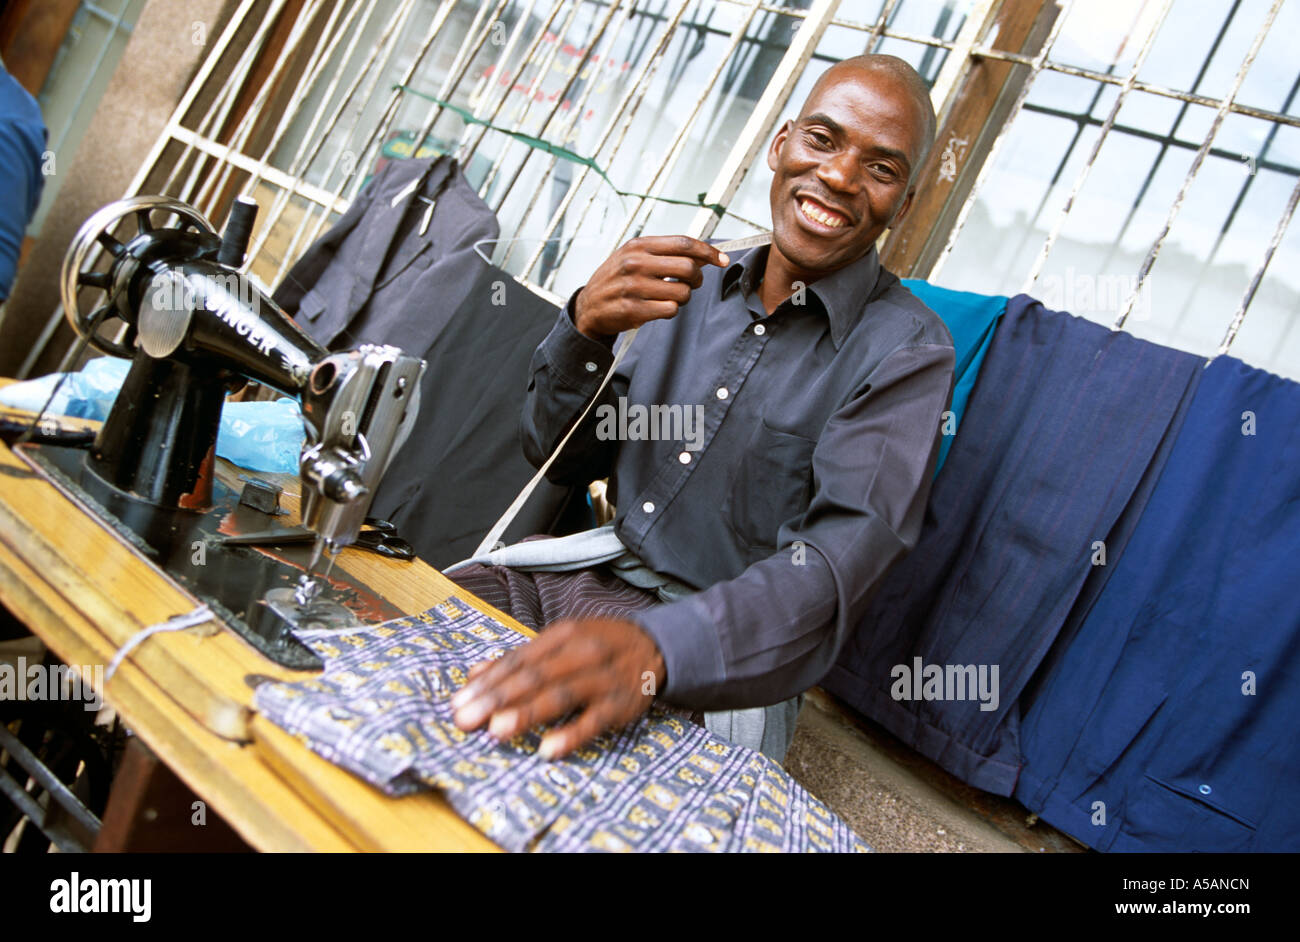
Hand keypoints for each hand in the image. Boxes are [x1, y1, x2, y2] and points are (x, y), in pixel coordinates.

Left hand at [450, 617, 665, 758]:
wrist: (654, 647)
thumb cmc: (598, 646)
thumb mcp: (560, 642)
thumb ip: (519, 659)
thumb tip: (474, 674)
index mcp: (562, 635)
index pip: (519, 660)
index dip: (487, 682)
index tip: (457, 702)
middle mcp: (581, 653)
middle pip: (534, 677)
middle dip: (497, 699)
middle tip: (466, 720)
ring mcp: (603, 679)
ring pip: (561, 696)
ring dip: (527, 714)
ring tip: (497, 731)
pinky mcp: (621, 705)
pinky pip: (594, 721)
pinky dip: (571, 735)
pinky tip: (547, 750)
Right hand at [574, 235, 729, 338]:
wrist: (589, 306)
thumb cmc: (618, 279)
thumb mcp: (636, 256)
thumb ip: (666, 253)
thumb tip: (704, 254)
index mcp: (638, 245)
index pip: (683, 244)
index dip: (708, 252)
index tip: (722, 259)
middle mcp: (635, 263)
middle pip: (688, 268)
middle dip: (697, 279)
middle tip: (691, 284)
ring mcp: (633, 287)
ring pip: (682, 292)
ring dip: (683, 298)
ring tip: (668, 297)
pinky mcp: (632, 309)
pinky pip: (670, 310)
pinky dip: (670, 311)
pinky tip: (657, 308)